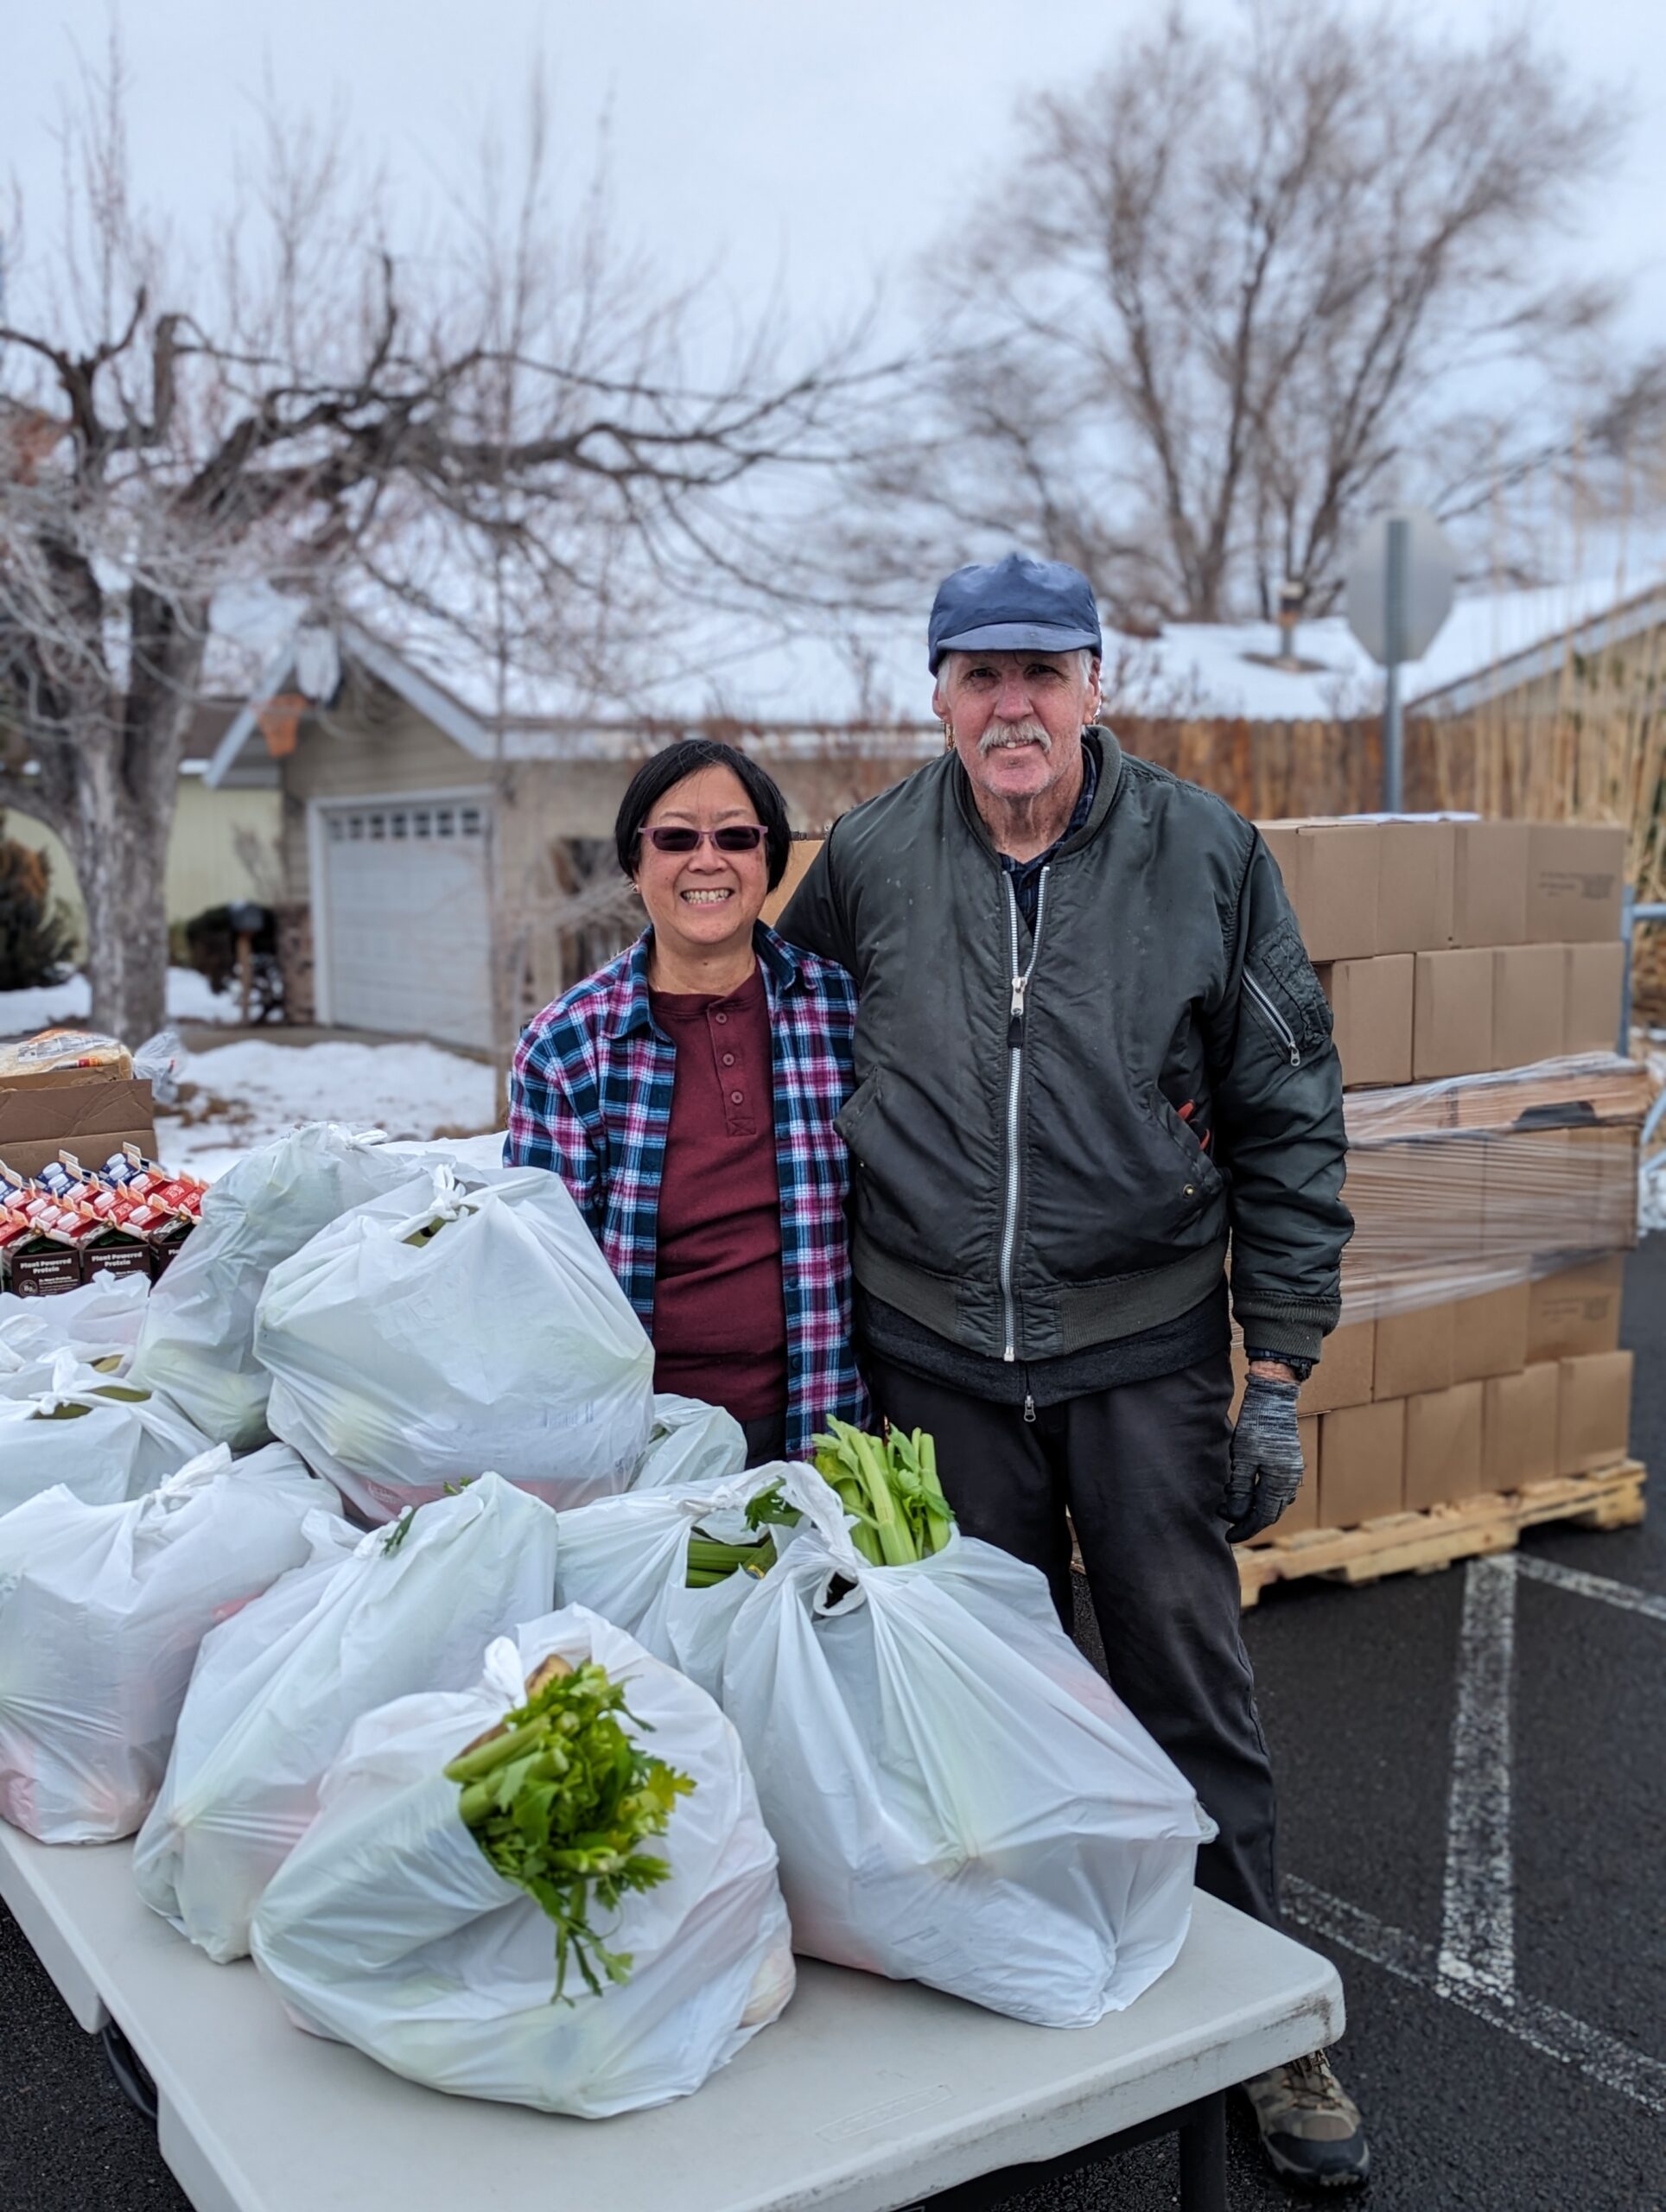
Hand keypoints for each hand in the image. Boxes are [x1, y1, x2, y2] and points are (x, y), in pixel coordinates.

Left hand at [1223, 1371, 1304, 1543]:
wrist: (1273, 1397)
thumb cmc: (1256, 1425)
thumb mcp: (1242, 1459)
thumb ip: (1240, 1490)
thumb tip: (1235, 1516)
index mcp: (1281, 1481)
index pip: (1263, 1516)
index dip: (1245, 1528)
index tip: (1228, 1535)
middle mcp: (1292, 1480)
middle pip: (1271, 1511)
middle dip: (1249, 1519)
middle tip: (1226, 1520)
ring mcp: (1293, 1470)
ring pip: (1275, 1500)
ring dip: (1255, 1507)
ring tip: (1232, 1502)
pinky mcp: (1290, 1461)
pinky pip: (1278, 1488)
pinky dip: (1262, 1494)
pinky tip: (1246, 1488)